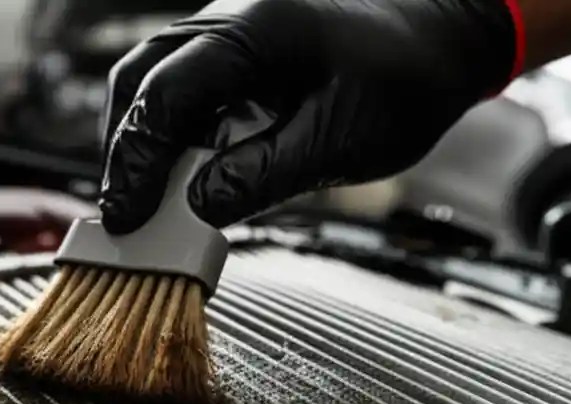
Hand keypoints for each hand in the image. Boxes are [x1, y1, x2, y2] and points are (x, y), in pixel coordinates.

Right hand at [100, 0, 519, 233]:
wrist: (445, 38)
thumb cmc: (406, 81)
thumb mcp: (339, 143)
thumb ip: (262, 176)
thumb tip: (197, 208)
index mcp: (252, 34)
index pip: (163, 97)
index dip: (136, 162)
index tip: (126, 216)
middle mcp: (229, 20)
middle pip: (141, 80)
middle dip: (126, 149)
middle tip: (125, 214)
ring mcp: (231, 29)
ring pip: (157, 79)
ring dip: (147, 139)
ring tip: (150, 200)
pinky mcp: (242, 50)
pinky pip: (189, 85)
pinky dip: (177, 130)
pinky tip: (188, 172)